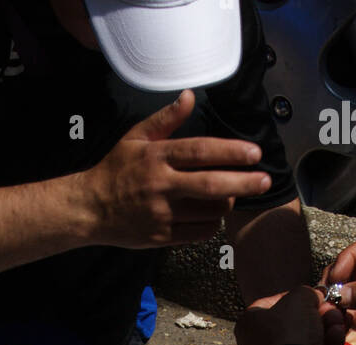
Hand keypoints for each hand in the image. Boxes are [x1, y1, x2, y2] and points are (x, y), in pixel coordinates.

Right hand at [78, 89, 271, 249]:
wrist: (89, 209)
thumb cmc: (115, 170)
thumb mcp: (135, 138)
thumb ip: (165, 119)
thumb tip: (190, 96)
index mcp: (156, 157)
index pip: (201, 152)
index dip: (231, 152)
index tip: (254, 153)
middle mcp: (161, 186)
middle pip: (212, 185)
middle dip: (244, 183)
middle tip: (265, 181)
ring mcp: (161, 214)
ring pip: (209, 211)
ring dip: (227, 203)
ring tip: (230, 195)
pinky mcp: (161, 237)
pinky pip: (198, 233)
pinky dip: (212, 224)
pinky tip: (212, 215)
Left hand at [236, 286, 345, 344]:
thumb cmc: (290, 333)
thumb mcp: (300, 298)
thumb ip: (306, 292)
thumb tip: (314, 296)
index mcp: (249, 322)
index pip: (274, 302)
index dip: (298, 297)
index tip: (316, 297)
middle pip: (293, 324)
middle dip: (317, 317)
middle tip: (333, 313)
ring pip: (304, 342)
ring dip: (325, 332)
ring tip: (338, 327)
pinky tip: (336, 343)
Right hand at [325, 238, 355, 344]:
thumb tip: (339, 293)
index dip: (347, 258)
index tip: (336, 277)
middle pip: (352, 269)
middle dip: (337, 281)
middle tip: (326, 296)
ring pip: (348, 292)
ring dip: (336, 301)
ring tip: (328, 312)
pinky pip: (350, 314)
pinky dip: (340, 318)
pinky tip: (336, 325)